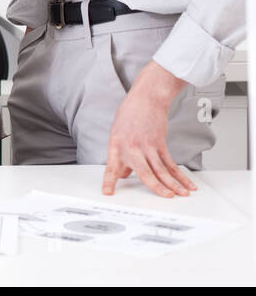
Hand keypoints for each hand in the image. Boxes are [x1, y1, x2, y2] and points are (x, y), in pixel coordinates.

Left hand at [102, 62, 195, 197]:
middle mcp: (132, 147)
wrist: (146, 99)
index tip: (108, 192)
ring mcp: (148, 146)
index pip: (111, 167)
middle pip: (145, 172)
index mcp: (116, 145)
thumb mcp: (116, 134)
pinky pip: (171, 164)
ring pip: (162, 170)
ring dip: (174, 184)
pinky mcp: (160, 144)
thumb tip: (123, 174)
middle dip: (156, 187)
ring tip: (181, 194)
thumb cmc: (129, 115)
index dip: (109, 181)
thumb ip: (120, 156)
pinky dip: (180, 175)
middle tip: (164, 197)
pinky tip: (186, 184)